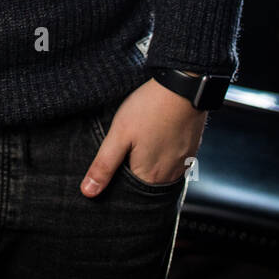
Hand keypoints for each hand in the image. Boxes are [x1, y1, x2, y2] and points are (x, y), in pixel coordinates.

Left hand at [80, 78, 206, 195]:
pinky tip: (155, 139)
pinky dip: (162, 155)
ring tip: (140, 142)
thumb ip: (104, 165)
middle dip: (132, 171)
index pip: (128, 192)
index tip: (111, 163)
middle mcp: (169, 177)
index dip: (115, 181)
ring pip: (159, 173)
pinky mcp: (190, 151)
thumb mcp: (118, 135)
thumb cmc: (149, 108)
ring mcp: (183, 164)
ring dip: (148, 163)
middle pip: (144, 183)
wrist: (182, 86)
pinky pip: (172, 162)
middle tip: (125, 148)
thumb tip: (88, 192)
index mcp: (150, 177)